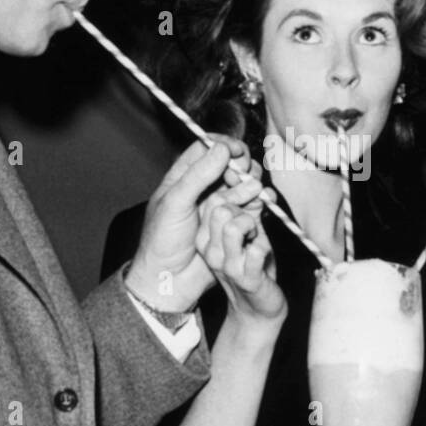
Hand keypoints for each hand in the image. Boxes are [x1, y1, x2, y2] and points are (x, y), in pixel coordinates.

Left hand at [128, 136, 265, 312]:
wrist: (170, 280)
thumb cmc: (163, 241)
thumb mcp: (175, 203)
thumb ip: (197, 175)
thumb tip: (222, 149)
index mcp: (182, 178)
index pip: (205, 148)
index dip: (223, 145)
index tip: (237, 150)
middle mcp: (202, 188)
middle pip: (228, 163)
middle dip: (241, 164)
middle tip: (243, 174)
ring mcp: (218, 204)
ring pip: (242, 183)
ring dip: (250, 182)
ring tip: (253, 190)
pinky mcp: (232, 222)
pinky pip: (249, 205)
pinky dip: (258, 199)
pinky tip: (263, 200)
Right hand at [196, 191, 285, 327]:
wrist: (259, 308)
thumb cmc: (253, 267)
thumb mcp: (246, 234)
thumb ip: (246, 211)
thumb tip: (255, 183)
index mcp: (206, 237)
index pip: (212, 200)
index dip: (235, 193)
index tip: (250, 198)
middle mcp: (210, 250)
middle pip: (219, 209)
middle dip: (242, 208)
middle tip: (252, 222)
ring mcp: (226, 265)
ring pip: (232, 226)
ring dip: (251, 226)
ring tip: (256, 237)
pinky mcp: (246, 279)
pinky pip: (255, 251)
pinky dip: (264, 247)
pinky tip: (263, 254)